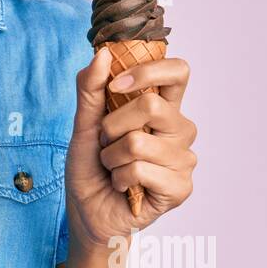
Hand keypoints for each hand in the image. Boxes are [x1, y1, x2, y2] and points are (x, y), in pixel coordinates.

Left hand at [64, 45, 197, 248]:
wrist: (87, 213)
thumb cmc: (91, 168)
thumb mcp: (83, 125)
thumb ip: (91, 90)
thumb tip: (103, 54)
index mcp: (162, 107)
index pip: (178, 71)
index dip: (148, 71)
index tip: (116, 85)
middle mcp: (179, 129)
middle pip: (152, 105)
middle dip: (112, 126)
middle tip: (107, 144)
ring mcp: (183, 158)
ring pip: (138, 142)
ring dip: (112, 157)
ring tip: (114, 168)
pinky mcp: (181, 187)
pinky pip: (141, 170)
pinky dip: (120, 178)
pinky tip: (124, 187)